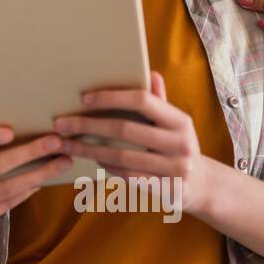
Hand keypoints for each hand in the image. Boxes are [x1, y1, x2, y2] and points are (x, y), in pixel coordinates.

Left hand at [52, 72, 213, 216]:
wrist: (203, 186)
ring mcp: (175, 169)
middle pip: (125, 129)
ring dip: (89, 149)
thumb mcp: (175, 124)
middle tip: (60, 125)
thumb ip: (159, 102)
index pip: (142, 100)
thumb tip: (151, 73)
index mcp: (180, 120)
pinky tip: (92, 160)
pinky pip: (128, 177)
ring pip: (121, 156)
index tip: (83, 99)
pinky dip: (107, 167)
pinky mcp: (167, 190)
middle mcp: (181, 143)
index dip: (111, 98)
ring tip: (67, 144)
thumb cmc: (178, 146)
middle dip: (88, 125)